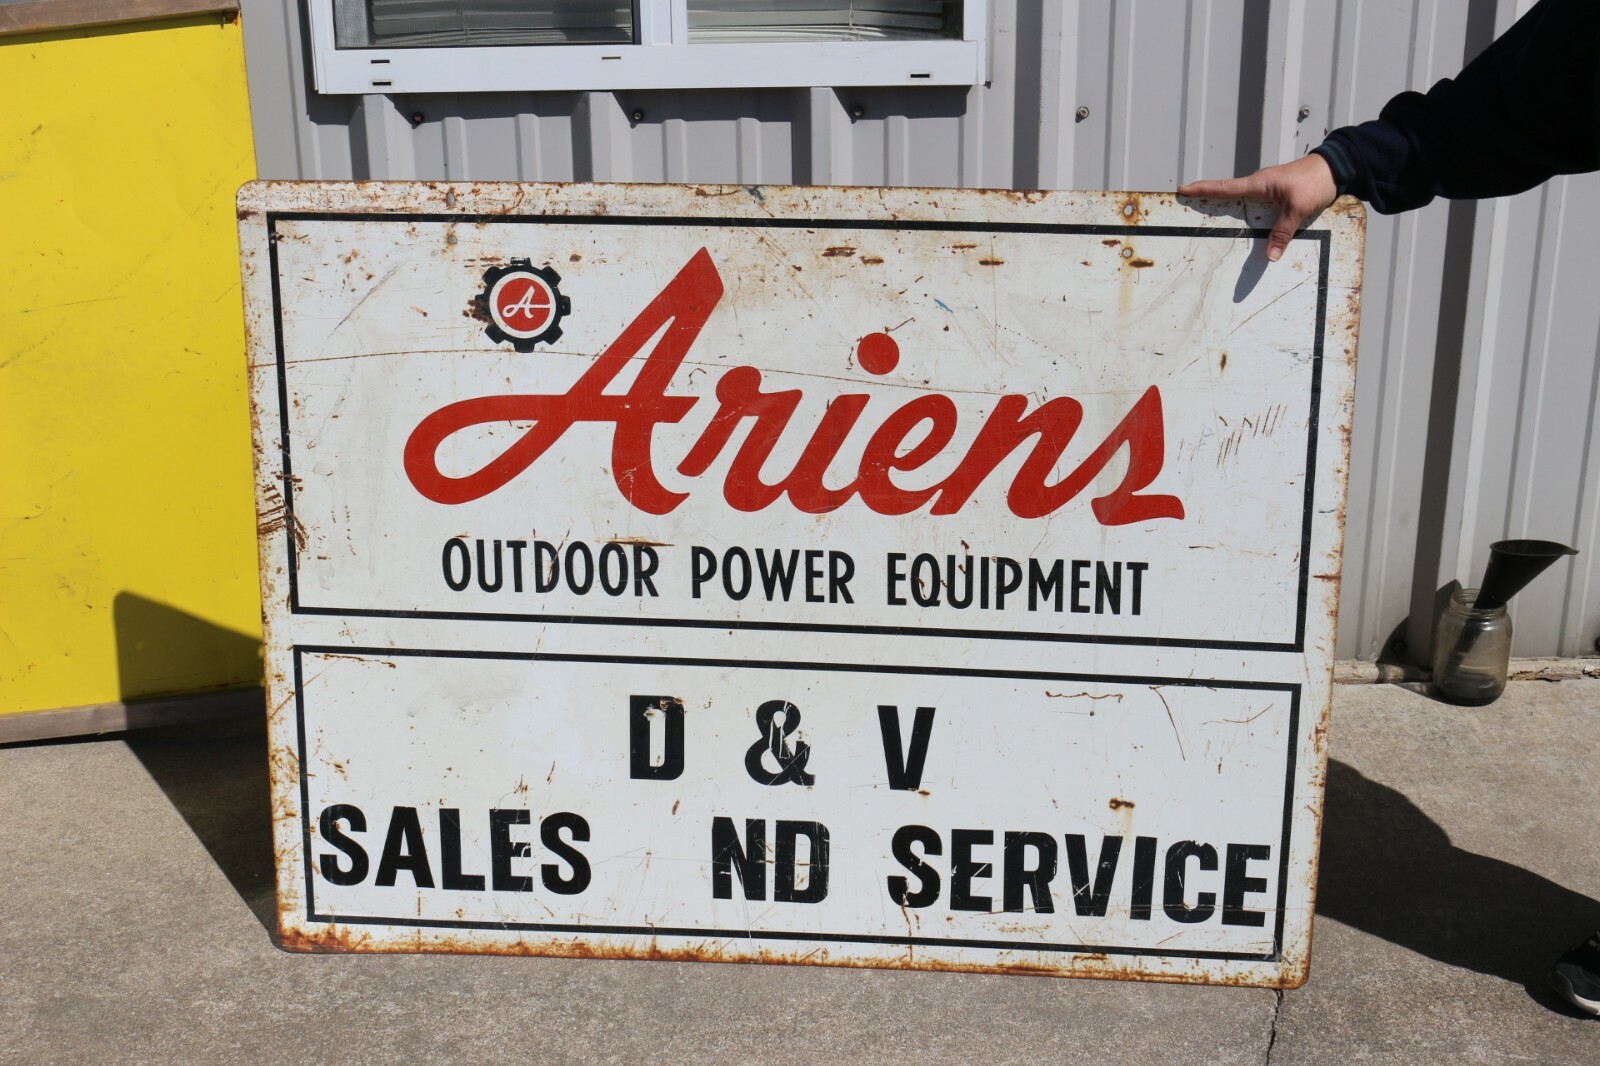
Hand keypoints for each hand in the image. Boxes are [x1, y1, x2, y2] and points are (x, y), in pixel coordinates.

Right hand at [1179, 153, 1337, 261]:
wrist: (1337, 168)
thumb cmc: (1316, 181)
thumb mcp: (1298, 208)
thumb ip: (1283, 232)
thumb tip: (1270, 255)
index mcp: (1259, 183)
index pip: (1224, 187)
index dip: (1203, 189)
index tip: (1183, 189)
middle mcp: (1259, 185)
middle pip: (1227, 195)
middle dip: (1208, 200)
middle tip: (1188, 205)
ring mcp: (1267, 190)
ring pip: (1243, 204)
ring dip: (1229, 211)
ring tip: (1212, 223)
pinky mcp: (1277, 195)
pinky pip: (1257, 208)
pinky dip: (1248, 217)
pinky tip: (1247, 228)